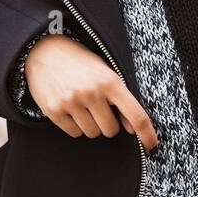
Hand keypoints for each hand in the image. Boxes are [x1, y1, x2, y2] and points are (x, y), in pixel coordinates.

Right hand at [25, 34, 158, 151]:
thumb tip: (132, 129)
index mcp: (110, 80)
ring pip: (92, 133)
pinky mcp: (54, 111)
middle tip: (100, 107)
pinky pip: (74, 133)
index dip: (146, 134)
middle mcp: (91, 92)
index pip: (135, 114)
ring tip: (83, 104)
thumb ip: (120, 99)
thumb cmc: (81, 63)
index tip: (151, 146)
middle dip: (108, 123)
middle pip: (110, 130)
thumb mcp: (105, 72)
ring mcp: (71, 102)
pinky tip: (71, 108)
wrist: (45, 50)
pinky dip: (76, 126)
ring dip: (91, 124)